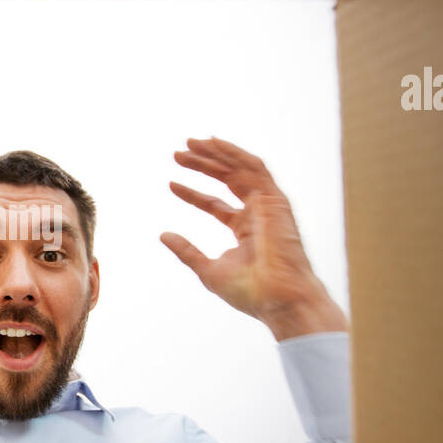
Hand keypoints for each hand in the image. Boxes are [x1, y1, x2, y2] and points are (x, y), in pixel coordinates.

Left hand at [160, 137, 346, 340]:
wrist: (278, 299)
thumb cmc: (250, 292)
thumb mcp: (208, 270)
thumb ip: (186, 251)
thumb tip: (163, 235)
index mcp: (244, 230)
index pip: (215, 204)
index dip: (192, 193)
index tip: (170, 183)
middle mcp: (257, 214)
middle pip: (226, 180)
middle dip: (202, 165)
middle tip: (176, 155)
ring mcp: (267, 205)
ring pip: (239, 169)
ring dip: (215, 154)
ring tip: (189, 144)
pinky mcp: (275, 199)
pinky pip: (254, 168)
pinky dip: (234, 153)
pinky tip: (213, 143)